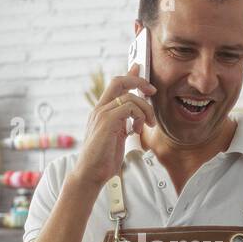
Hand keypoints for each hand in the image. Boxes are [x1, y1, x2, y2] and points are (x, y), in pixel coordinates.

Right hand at [69, 64, 155, 190]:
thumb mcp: (117, 137)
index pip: (115, 85)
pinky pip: (129, 108)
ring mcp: (101, 114)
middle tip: (152, 92)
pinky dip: (140, 117)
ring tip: (148, 125)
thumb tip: (135, 118)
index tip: (139, 67)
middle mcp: (100, 109)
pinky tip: (138, 130)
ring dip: (145, 109)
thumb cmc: (103, 159)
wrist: (90, 174)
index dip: (129, 74)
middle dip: (139, 81)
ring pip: (130, 97)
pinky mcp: (106, 122)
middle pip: (119, 81)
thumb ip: (125, 124)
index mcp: (101, 111)